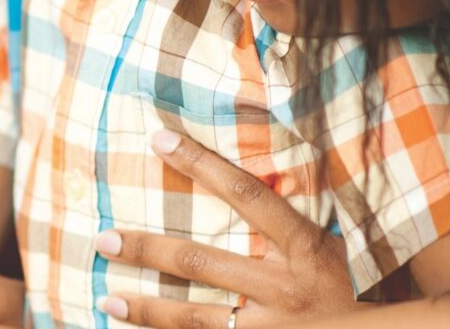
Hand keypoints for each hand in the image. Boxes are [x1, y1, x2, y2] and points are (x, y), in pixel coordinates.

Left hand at [95, 130, 358, 327]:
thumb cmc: (347, 293)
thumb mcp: (330, 252)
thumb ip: (287, 224)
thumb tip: (238, 177)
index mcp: (305, 249)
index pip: (249, 195)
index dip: (204, 164)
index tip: (160, 139)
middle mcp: (284, 288)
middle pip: (200, 262)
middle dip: (147, 249)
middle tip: (103, 239)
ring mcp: (271, 327)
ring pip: (194, 317)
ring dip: (146, 308)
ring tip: (107, 298)